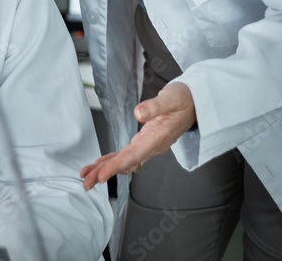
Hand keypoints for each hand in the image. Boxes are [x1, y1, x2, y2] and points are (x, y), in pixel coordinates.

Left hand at [80, 82, 196, 189]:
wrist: (195, 103)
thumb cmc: (184, 100)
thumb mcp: (171, 99)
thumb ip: (155, 106)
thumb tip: (138, 113)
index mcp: (157, 138)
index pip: (133, 156)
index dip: (116, 166)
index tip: (101, 176)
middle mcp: (152, 147)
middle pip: (125, 163)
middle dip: (104, 173)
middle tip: (86, 183)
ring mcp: (148, 146)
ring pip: (124, 161)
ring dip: (105, 169)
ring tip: (87, 176)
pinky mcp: (145, 142)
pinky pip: (126, 155)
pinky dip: (112, 160)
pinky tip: (100, 164)